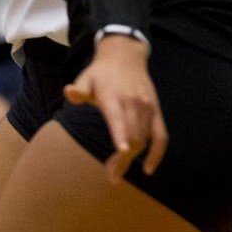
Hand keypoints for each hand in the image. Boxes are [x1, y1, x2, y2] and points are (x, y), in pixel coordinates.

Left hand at [64, 35, 166, 181]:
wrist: (126, 56)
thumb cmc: (101, 72)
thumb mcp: (86, 77)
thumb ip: (79, 89)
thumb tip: (69, 92)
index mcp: (113, 97)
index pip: (118, 118)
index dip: (120, 135)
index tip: (120, 152)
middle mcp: (133, 103)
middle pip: (132, 137)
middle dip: (122, 160)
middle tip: (111, 176)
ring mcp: (147, 108)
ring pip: (143, 140)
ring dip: (132, 159)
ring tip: (118, 172)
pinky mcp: (156, 111)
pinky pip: (161, 136)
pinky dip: (157, 153)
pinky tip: (148, 169)